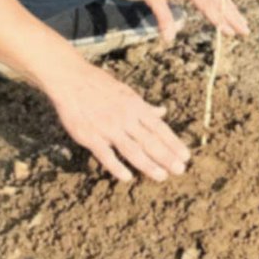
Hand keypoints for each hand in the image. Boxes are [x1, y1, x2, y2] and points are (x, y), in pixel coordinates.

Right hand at [45, 57, 190, 182]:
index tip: (186, 156)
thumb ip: (145, 107)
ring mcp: (109, 128)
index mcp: (136, 108)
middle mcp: (126, 119)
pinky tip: (128, 177)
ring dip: (148, 164)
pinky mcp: (90, 137)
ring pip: (132, 150)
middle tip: (180, 170)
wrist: (72, 81)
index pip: (160, 128)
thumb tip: (163, 112)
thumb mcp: (127, 93)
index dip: (173, 143)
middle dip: (167, 156)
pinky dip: (117, 166)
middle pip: (150, 141)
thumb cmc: (101, 87)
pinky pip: (106, 155)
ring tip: (162, 176)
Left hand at [132, 0, 249, 44]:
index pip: (208, 5)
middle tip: (245, 31)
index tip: (230, 33)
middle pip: (221, 0)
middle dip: (234, 16)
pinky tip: (227, 4)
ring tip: (242, 21)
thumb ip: (163, 16)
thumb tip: (169, 38)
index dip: (219, 19)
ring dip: (232, 8)